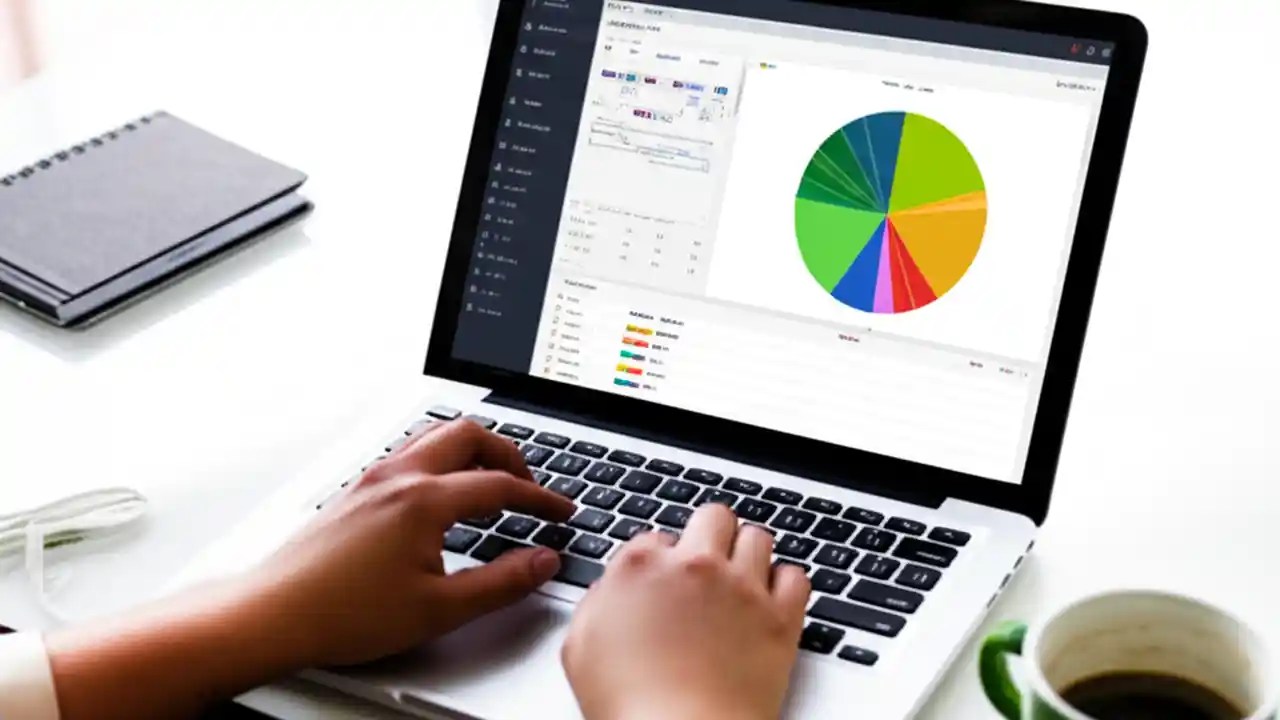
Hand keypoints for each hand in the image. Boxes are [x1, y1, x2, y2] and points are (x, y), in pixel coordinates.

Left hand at [248, 418, 576, 666]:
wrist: (273, 615)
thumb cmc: (343, 613)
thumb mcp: (439, 608)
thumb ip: (502, 583)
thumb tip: (541, 562)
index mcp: (424, 499)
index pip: (501, 484)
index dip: (541, 498)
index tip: (561, 511)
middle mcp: (398, 476)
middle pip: (469, 435)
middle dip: (509, 454)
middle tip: (529, 483)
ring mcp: (372, 479)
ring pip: (435, 436)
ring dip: (472, 450)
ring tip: (491, 478)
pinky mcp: (355, 490)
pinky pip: (409, 453)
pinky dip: (440, 460)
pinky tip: (441, 494)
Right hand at [562, 504, 809, 719]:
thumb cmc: (630, 706)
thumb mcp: (581, 648)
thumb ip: (597, 602)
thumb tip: (611, 589)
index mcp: (642, 567)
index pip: (655, 536)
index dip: (659, 560)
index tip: (662, 580)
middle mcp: (695, 566)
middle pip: (713, 517)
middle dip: (709, 536)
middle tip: (706, 564)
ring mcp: (742, 588)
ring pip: (758, 537)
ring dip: (748, 554)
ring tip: (741, 580)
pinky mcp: (780, 618)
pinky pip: (797, 576)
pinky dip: (786, 585)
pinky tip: (771, 600)